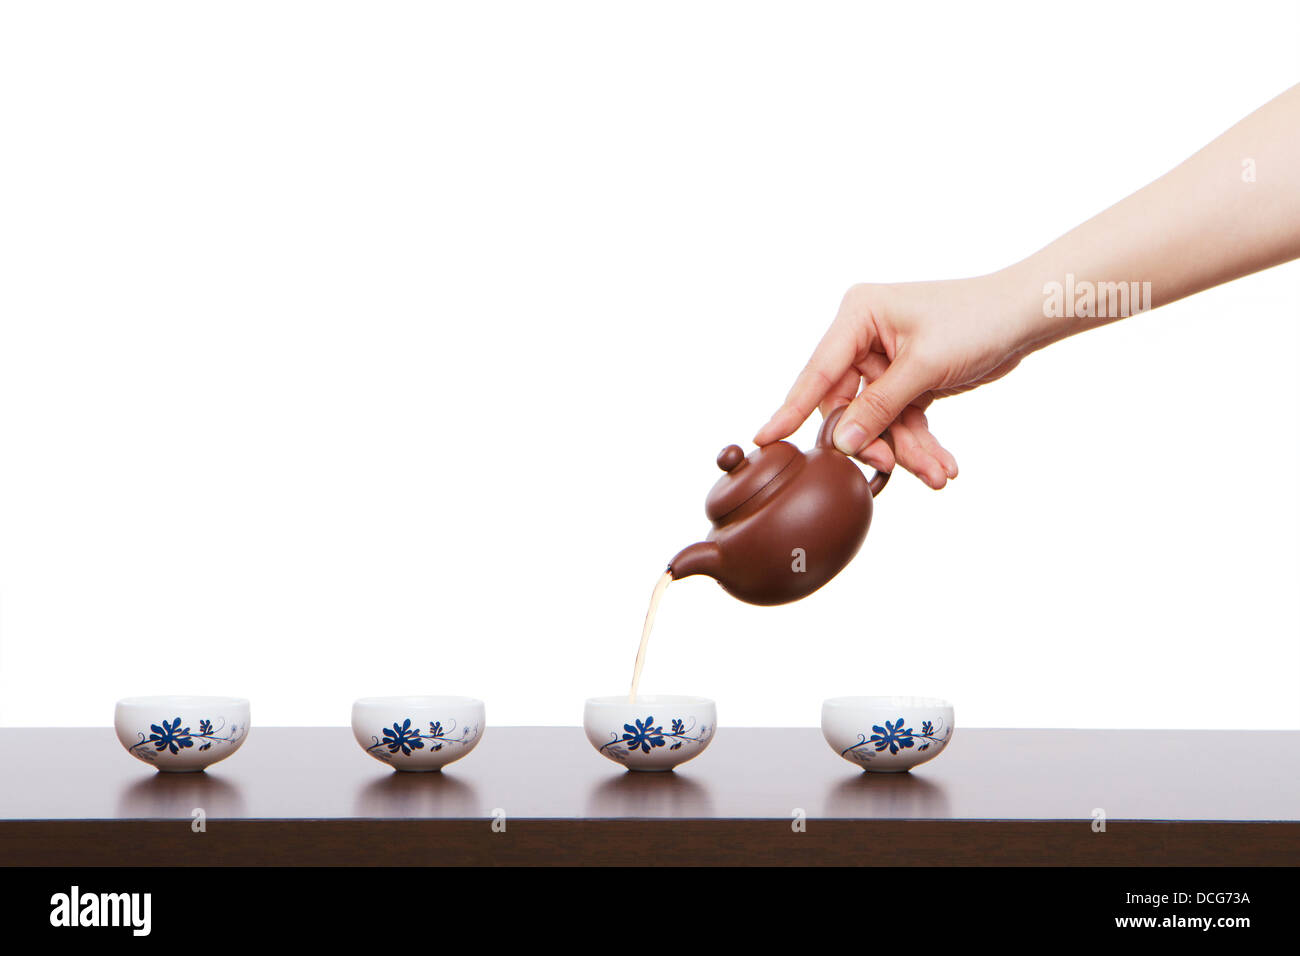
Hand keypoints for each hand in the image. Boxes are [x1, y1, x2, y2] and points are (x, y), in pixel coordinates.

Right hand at [754, 274, 1036, 487]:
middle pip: (849, 405)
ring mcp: (885, 360)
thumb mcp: (923, 367)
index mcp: (858, 315)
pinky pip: (901, 420)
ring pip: (878, 420)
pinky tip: (940, 465)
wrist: (1027, 315)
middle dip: (876, 441)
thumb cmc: (977, 321)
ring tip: (936, 475)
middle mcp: (864, 335)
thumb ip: (878, 407)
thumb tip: (841, 443)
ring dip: (906, 450)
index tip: (763, 439)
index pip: (818, 372)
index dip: (791, 409)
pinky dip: (919, 444)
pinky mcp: (907, 379)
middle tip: (891, 469)